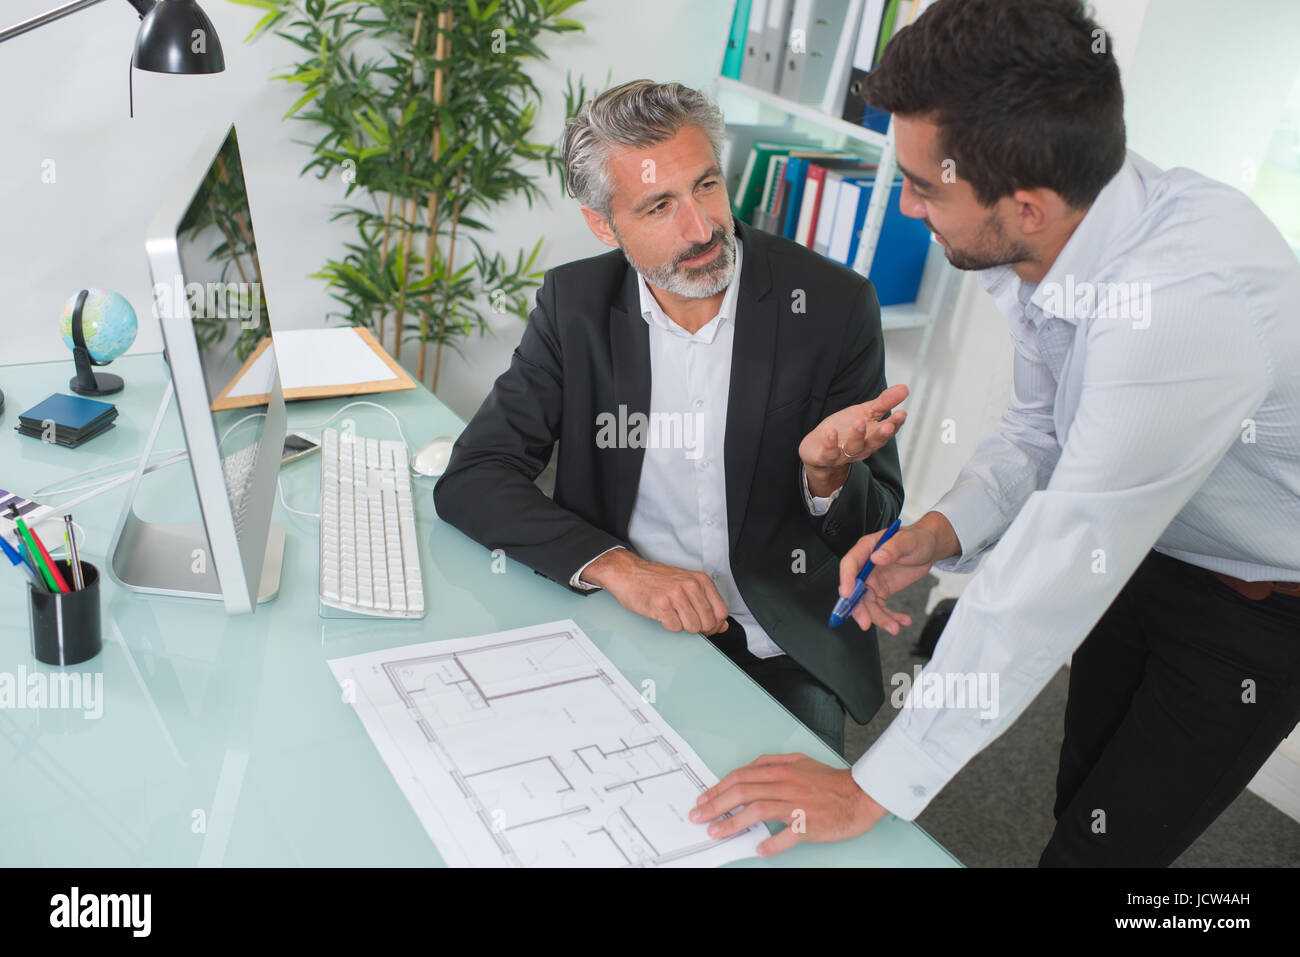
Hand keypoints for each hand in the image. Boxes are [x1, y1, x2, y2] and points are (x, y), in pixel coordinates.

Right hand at [582, 549, 728, 634]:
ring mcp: (676, 595)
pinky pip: (674, 628)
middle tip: (684, 621)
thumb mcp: (686, 585)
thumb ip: (706, 603)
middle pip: (708, 623)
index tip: (706, 627)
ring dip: (682, 627)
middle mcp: (690, 586)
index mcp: (700, 580)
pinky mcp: (662, 605)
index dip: (715, 625)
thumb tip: (722, 625)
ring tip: (672, 615)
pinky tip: (662, 615)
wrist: (628, 573)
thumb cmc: (656, 579)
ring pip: (692, 628)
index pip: (721, 612)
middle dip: (698, 628)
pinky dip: (668, 626)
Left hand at [689, 753, 888, 856]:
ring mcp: (796, 805)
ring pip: (756, 810)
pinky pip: (785, 835)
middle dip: (715, 805)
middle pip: (741, 792)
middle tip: (698, 816)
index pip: (740, 777)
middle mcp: (785, 785)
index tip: (703, 799)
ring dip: (732, 823)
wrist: (860, 795)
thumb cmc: (830, 781)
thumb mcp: (800, 761)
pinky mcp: (808, 824)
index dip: (717, 789)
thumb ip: (774, 761)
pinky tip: (758, 849)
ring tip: (715, 832)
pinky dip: (770, 843)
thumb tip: (750, 768)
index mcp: (780, 770)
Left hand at [799, 384, 908, 496]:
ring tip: (860, 422)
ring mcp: (844, 453)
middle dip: (882, 434)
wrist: (819, 450)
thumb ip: (884, 402)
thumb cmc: (844, 429)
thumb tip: (905, 388)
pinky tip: (831, 432)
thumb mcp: (864, 412)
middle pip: (874, 442)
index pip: (888, 430)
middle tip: (888, 425)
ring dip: (857, 436)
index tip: (902, 413)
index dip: (895, 423)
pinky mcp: (826, 457)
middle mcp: (861, 447)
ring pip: (854, 448)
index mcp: (873, 436)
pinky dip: (831, 443)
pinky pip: (829, 453)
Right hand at [838, 511, 958, 635]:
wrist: (928, 548)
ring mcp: (872, 581)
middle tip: (866, 623)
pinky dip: (890, 617)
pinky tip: (902, 621)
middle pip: (855, 590)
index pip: (850, 564)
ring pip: (868, 604)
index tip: (847, 595)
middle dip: (859, 609)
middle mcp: (865, 567)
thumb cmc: (916, 539)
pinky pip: (881, 608)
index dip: (845, 579)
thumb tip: (876, 557)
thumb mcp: (908, 541)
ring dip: (879, 618)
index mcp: (866, 549)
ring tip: (894, 627)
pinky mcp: (881, 591)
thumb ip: (892, 548)